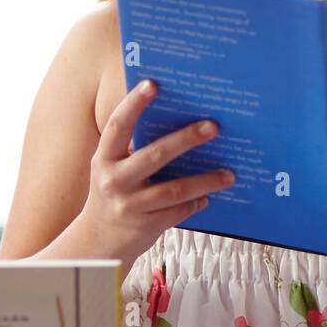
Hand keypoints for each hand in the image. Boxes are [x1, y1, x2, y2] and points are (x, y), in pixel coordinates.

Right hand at [80, 81, 235, 262]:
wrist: (98, 241)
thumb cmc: (114, 193)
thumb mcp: (114, 167)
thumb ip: (134, 147)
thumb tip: (178, 119)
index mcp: (104, 157)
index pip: (118, 124)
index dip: (134, 103)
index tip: (154, 84)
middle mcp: (114, 180)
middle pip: (154, 155)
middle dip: (186, 139)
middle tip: (213, 126)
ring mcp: (129, 205)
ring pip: (174, 189)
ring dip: (205, 181)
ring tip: (229, 174)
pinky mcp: (144, 226)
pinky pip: (178, 211)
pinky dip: (196, 202)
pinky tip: (209, 196)